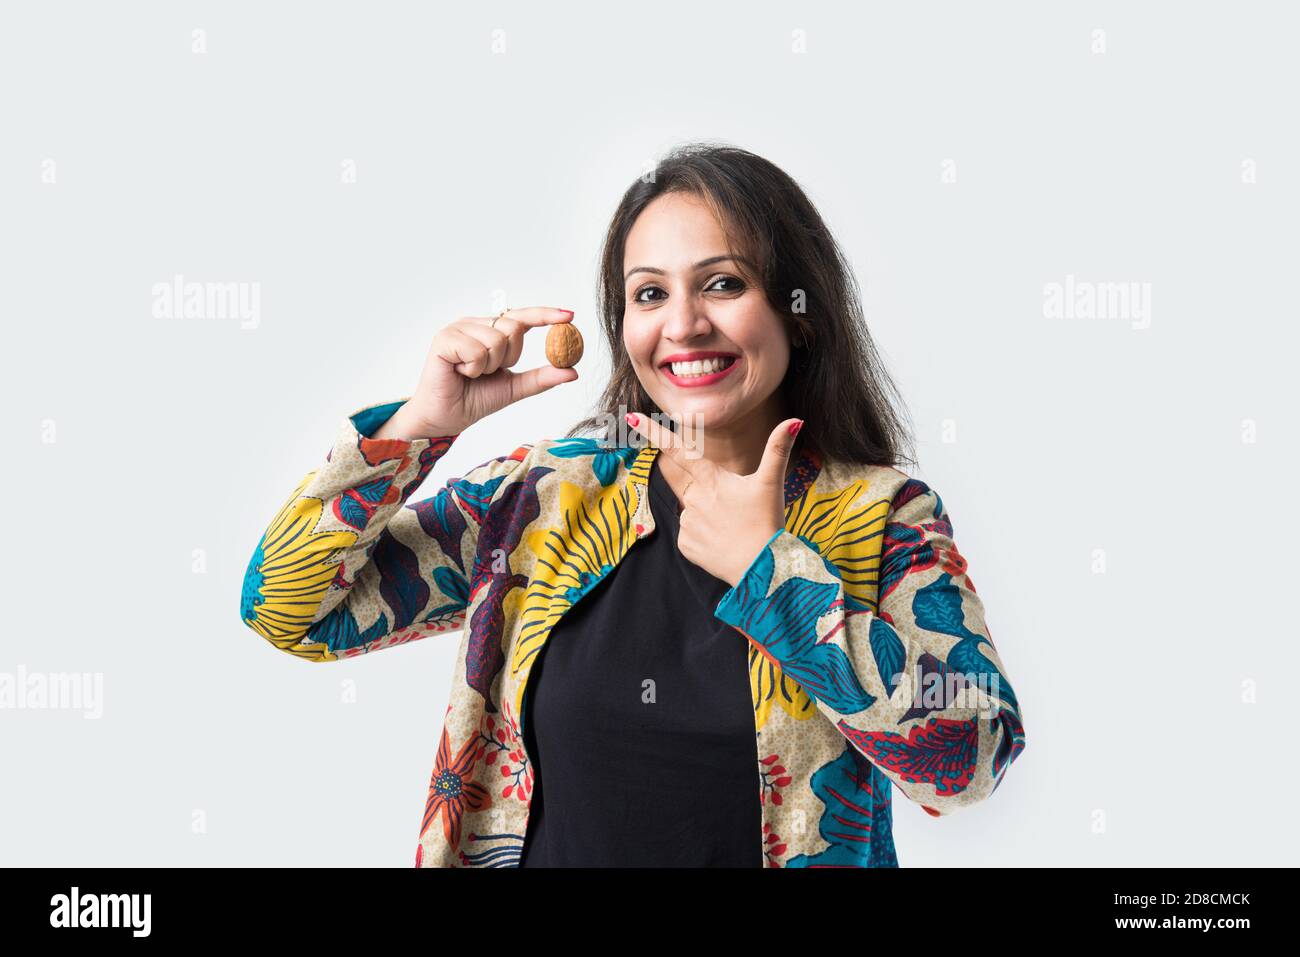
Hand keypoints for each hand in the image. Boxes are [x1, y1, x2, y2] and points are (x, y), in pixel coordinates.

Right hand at [401, 307, 578, 436]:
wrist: (446, 418)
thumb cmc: (474, 400)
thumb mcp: (515, 388)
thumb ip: (541, 378)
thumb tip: (572, 372)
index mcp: (490, 330)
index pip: (523, 317)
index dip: (546, 315)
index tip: (570, 316)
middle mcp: (475, 323)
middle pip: (513, 327)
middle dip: (508, 357)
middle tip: (488, 371)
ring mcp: (458, 328)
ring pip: (496, 340)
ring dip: (489, 367)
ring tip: (471, 374)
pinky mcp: (444, 338)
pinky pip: (477, 351)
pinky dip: (473, 369)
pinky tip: (459, 373)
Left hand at [625, 412, 803, 587]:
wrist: (761, 569)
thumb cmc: (767, 523)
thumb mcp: (772, 484)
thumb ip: (778, 449)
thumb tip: (795, 420)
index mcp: (711, 479)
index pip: (678, 450)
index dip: (653, 433)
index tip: (630, 420)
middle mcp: (694, 499)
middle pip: (688, 484)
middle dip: (705, 491)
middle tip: (732, 511)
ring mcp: (687, 523)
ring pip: (692, 510)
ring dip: (708, 515)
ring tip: (733, 528)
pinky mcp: (685, 545)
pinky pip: (690, 534)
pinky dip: (705, 536)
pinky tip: (722, 542)